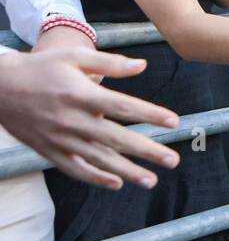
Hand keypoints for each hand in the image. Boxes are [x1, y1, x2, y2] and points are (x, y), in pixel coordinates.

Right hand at [0, 49, 179, 189]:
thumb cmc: (41, 68)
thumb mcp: (73, 57)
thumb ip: (110, 63)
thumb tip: (143, 65)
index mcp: (80, 94)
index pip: (122, 107)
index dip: (149, 115)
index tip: (174, 122)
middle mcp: (71, 119)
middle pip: (115, 138)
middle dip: (147, 151)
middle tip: (173, 160)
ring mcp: (59, 138)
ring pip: (98, 159)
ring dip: (127, 171)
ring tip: (151, 180)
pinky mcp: (48, 151)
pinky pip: (74, 169)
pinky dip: (95, 178)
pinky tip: (116, 183)